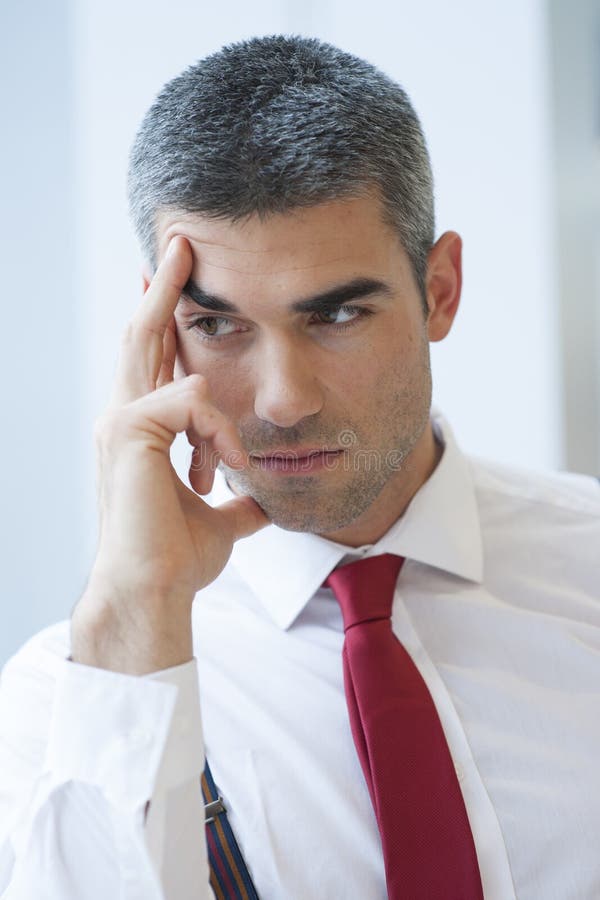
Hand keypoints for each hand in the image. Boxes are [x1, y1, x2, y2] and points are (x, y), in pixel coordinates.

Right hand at [71, 236, 268, 673]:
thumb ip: (239, 498)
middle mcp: (123, 416)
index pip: (154, 360)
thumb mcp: (222, 517)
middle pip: (142, 331)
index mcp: (143, 431)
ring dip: (210, 383)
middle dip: (164, 285)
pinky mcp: (129, 430)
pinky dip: (220, 431)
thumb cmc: (177, 559)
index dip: (166, 318)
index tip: (184, 284)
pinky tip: (226, 467)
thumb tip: (264, 498)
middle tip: (183, 243)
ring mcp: (120, 419)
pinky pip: (192, 400)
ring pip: (161, 352)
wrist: (155, 593)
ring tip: (226, 454)